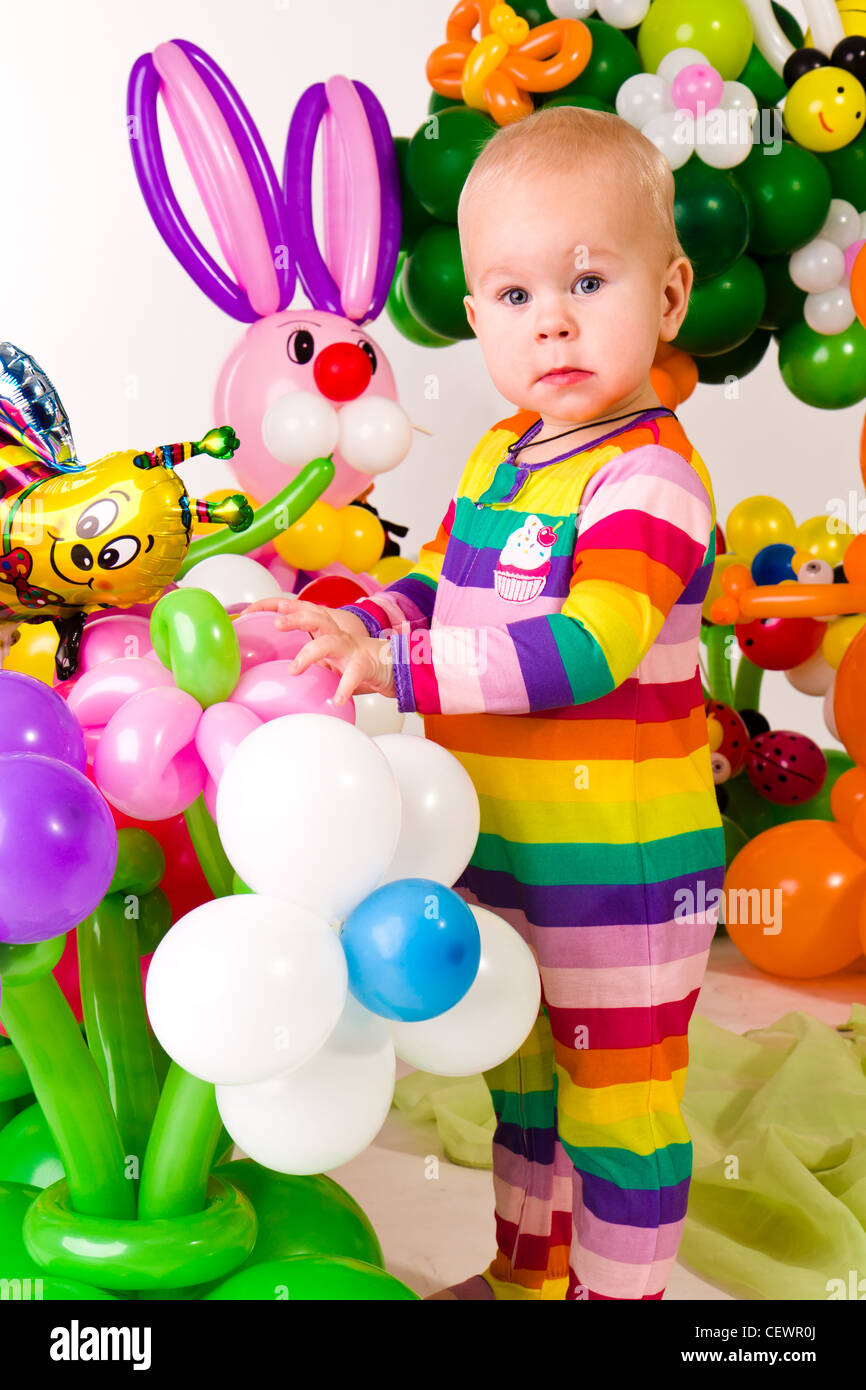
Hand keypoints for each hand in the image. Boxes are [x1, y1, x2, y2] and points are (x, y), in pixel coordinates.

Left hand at [239, 594, 394, 704]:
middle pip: (315, 617)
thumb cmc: (353, 661)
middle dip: (296, 618)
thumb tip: (272, 672)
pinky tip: (336, 701)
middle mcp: (336, 634)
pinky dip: (344, 687)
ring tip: (294, 669)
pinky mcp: (364, 665)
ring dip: (310, 653)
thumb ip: (307, 657)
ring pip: (329, 642)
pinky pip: (353, 675)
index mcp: (325, 630)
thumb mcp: (327, 656)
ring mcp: (350, 649)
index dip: (276, 606)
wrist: (391, 666)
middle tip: (277, 624)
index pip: (300, 610)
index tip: (250, 612)